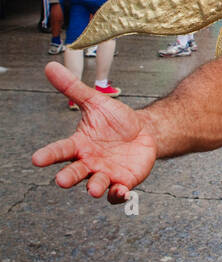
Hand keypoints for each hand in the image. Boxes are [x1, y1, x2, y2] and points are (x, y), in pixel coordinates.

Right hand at [32, 63, 156, 202]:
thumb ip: (72, 88)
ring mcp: (106, 174)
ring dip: (94, 187)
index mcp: (79, 145)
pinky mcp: (123, 182)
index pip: (60, 150)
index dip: (48, 155)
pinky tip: (121, 191)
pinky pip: (118, 194)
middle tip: (62, 180)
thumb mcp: (95, 102)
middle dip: (68, 177)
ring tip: (93, 188)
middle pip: (75, 172)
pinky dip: (118, 195)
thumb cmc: (115, 120)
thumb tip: (49, 66)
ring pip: (96, 185)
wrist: (144, 131)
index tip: (36, 159)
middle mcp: (89, 162)